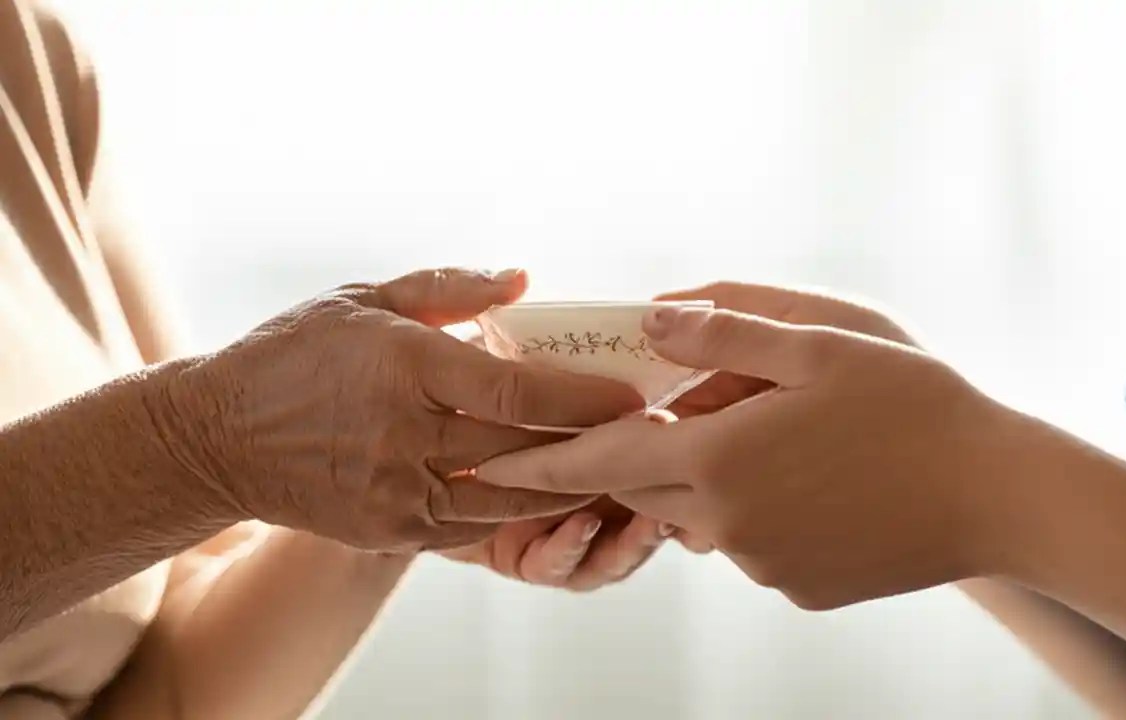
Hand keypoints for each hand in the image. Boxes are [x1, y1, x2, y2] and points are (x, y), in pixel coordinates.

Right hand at [160, 268, 642, 552]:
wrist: (219, 438)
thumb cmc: (297, 353)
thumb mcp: (364, 298)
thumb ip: (448, 286)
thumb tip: (523, 281)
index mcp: (404, 366)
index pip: (516, 390)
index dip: (584, 398)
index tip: (633, 397)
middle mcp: (404, 434)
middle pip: (523, 447)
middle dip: (594, 444)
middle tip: (652, 434)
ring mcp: (397, 492)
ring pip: (508, 496)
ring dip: (569, 485)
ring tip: (620, 469)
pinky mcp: (392, 531)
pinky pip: (474, 524)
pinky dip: (520, 510)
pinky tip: (558, 495)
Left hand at [478, 301, 1011, 609]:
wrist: (1000, 494)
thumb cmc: (913, 404)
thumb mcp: (820, 341)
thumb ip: (725, 329)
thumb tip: (650, 319)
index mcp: (720, 458)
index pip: (598, 461)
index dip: (537, 460)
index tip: (481, 464)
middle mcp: (728, 523)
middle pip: (652, 485)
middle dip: (647, 451)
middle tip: (689, 408)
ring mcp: (766, 566)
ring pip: (707, 514)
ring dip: (721, 474)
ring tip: (797, 433)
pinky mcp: (802, 589)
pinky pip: (756, 543)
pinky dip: (768, 508)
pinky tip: (829, 477)